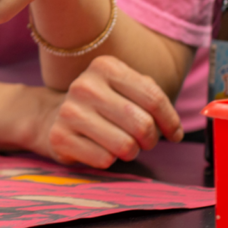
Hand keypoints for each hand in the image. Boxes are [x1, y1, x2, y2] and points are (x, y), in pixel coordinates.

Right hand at [30, 56, 184, 168]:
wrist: (51, 116)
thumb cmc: (100, 105)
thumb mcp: (123, 88)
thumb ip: (152, 98)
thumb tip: (176, 130)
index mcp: (105, 67)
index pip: (153, 98)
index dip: (171, 121)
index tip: (174, 133)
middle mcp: (85, 85)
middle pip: (142, 124)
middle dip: (151, 139)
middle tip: (144, 140)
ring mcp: (69, 111)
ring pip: (125, 146)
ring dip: (131, 152)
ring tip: (122, 144)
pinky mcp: (59, 136)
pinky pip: (104, 160)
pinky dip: (109, 160)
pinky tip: (99, 149)